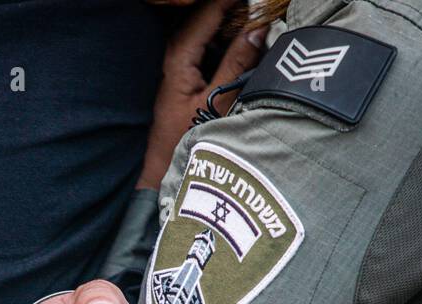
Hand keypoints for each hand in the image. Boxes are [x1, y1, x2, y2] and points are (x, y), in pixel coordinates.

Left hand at [137, 0, 265, 190]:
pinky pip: (205, 45)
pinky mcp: (184, 76)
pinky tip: (241, 35)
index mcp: (179, 59)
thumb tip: (257, 29)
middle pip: (202, 17)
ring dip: (226, 19)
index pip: (205, 13)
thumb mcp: (219, 101)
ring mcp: (178, 66)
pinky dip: (223, 36)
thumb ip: (238, 63)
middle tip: (255, 3)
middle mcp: (174, 57)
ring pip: (203, 30)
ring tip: (252, 13)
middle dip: (228, 6)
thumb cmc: (188, 139)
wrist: (164, 170)